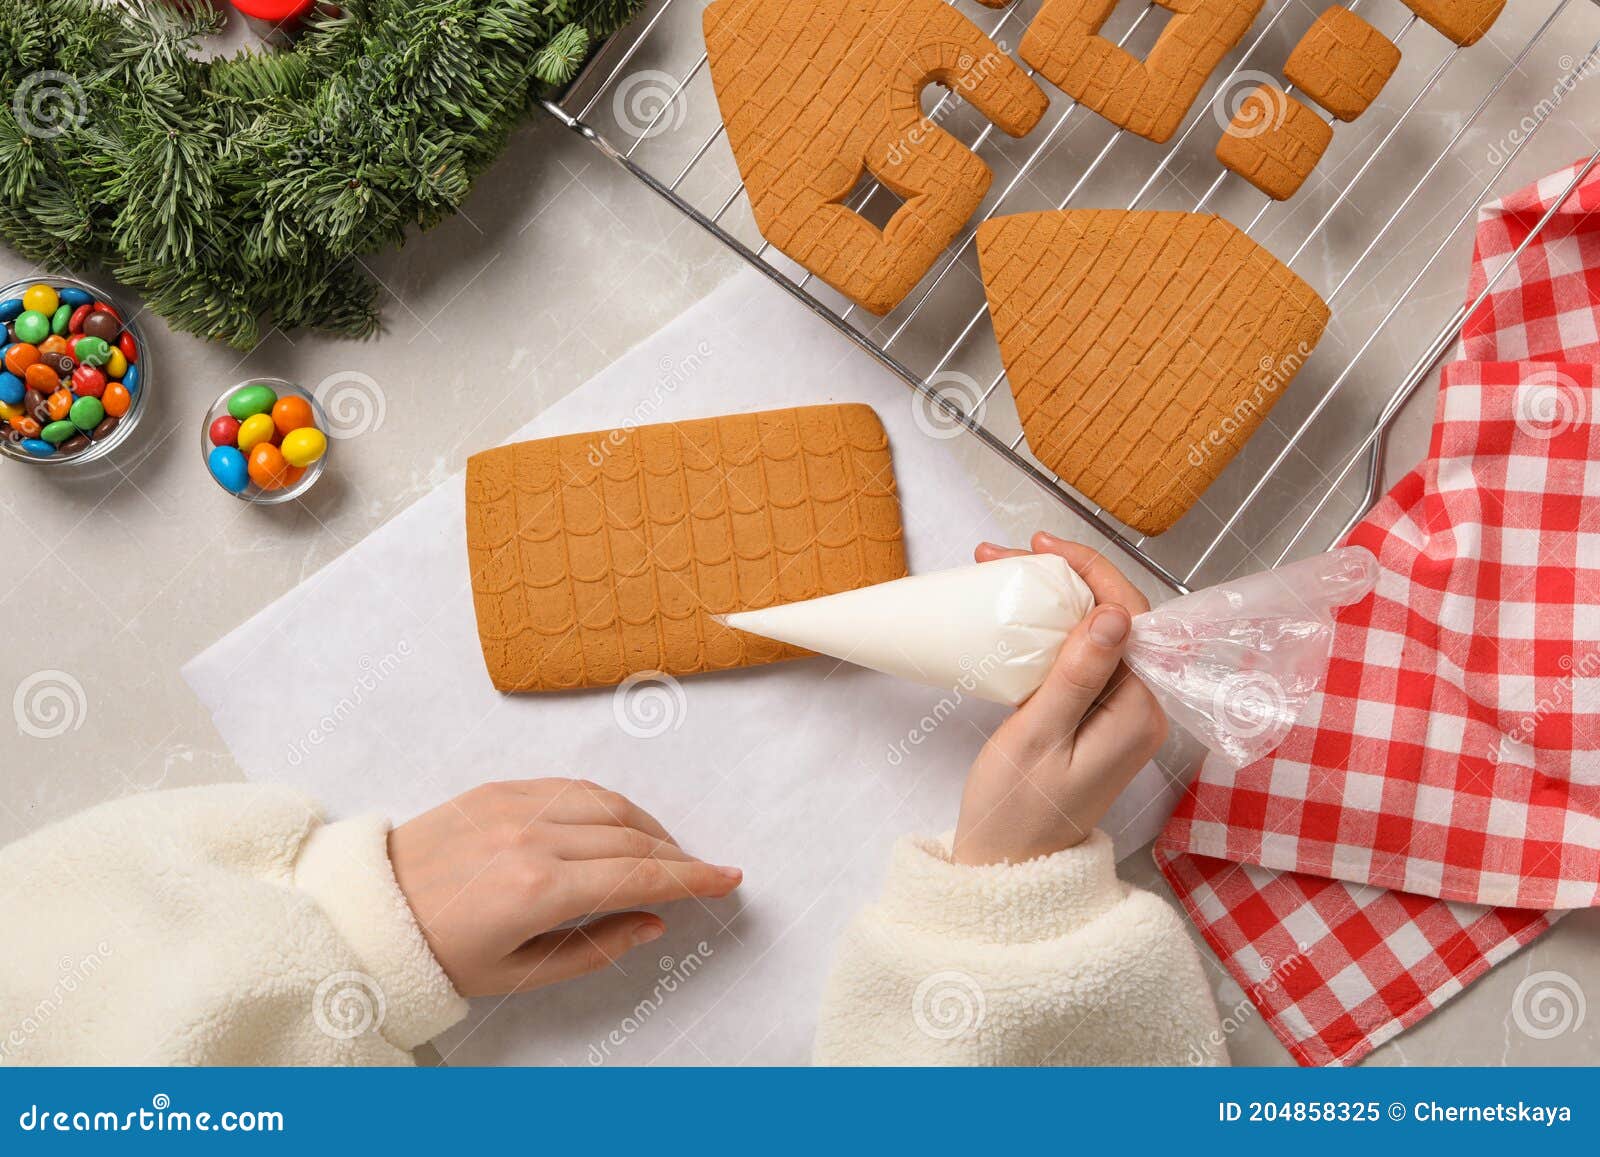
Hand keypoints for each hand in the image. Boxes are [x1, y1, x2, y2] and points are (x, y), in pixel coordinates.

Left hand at [388, 779, 740, 996]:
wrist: (366, 913)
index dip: (692, 879)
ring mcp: (514, 806)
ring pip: (608, 804)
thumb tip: (653, 923)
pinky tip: (620, 825)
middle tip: (705, 872)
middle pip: (632, 840)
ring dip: (648, 826)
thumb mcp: (519, 975)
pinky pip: (572, 788)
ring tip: (666, 852)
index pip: (639, 878)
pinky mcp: (498, 788)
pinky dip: (608, 804)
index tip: (728, 879)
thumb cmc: (437, 955)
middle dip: (678, 856)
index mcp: (538, 891)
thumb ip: (595, 948)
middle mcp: (532, 839)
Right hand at [952, 532, 1166, 865]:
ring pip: (1096, 633)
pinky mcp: (1098, 719)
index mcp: (1139, 710)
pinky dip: (1051, 629)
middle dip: (1066, 577)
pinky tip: (1019, 614)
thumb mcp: (1039, 736)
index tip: (1041, 546)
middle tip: (1001, 556)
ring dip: (1054, 598)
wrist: (1009, 868)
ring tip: (999, 572)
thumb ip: (1078, 675)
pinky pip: (1084, 657)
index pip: (1130, 615)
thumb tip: (1115, 613)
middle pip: (1115, 618)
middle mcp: (1142, 707)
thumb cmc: (1016, 810)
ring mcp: (1122, 713)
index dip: (1090, 570)